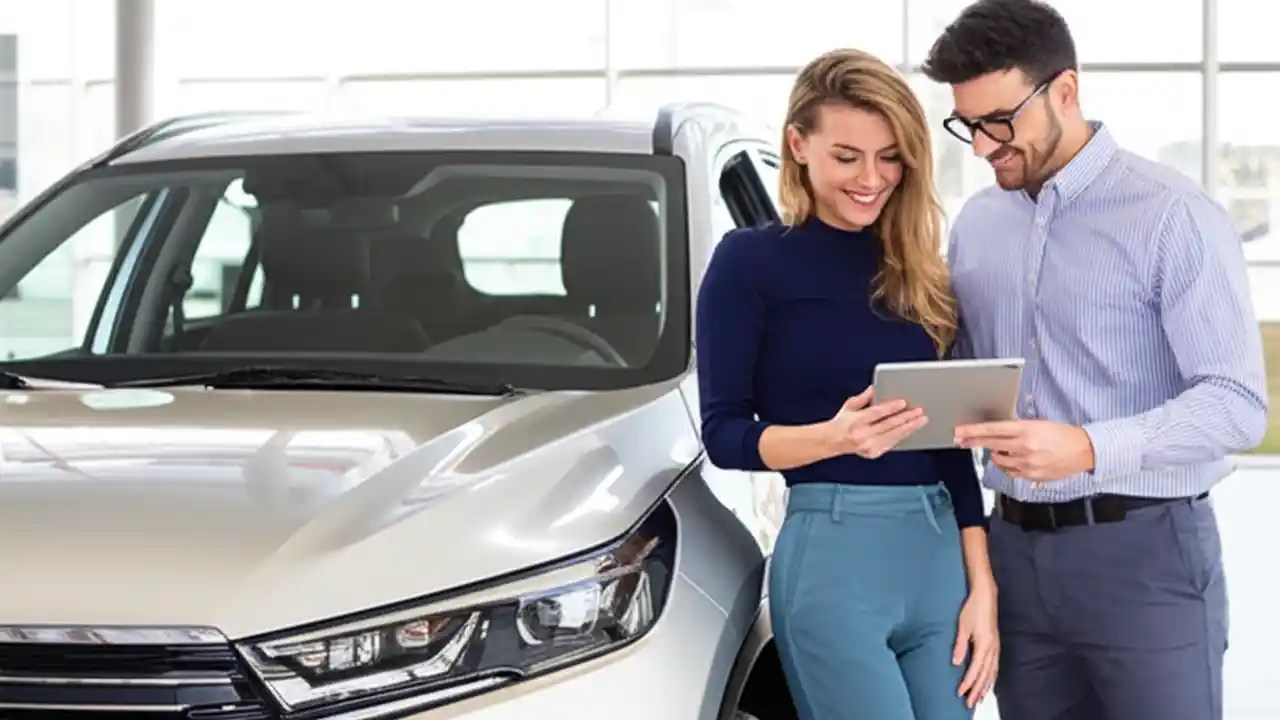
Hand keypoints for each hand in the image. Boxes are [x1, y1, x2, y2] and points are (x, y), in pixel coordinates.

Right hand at [825, 386, 926, 458]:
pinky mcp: (873, 453)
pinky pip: (891, 443)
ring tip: (921, 420)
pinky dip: (902, 436)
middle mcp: (862, 435)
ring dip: (909, 428)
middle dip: (906, 418)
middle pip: (888, 425)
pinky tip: (911, 429)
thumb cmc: (843, 421)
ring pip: (893, 436)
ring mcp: (868, 446)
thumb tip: (875, 388)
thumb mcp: (850, 406)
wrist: (833, 441)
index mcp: (856, 421)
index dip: (890, 407)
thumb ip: (864, 397)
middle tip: (919, 411)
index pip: (876, 413)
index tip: (903, 402)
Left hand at [953, 584, 998, 708]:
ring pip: (992, 673)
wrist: (986, 596)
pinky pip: (995, 666)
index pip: (975, 669)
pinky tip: (988, 683)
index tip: (960, 693)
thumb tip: (956, 663)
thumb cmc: (973, 609)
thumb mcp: (963, 626)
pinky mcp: (996, 644)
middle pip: (985, 675)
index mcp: (984, 644)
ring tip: (979, 698)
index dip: (968, 683)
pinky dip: (991, 677)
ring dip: (985, 686)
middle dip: (977, 690)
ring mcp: (996, 647)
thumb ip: (960, 646)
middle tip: (969, 703)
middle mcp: (992, 648)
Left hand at [954, 419, 1094, 481]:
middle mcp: (1024, 447)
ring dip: (994, 454)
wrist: (1083, 451)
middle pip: (990, 444)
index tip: (960, 431)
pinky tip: (1012, 460)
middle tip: (960, 440)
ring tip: (1001, 449)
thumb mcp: (1038, 424)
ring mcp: (1027, 464)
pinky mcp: (1031, 476)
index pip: (992, 429)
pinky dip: (1007, 466)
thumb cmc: (1062, 434)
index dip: (973, 430)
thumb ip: (1016, 428)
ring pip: (998, 461)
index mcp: (1026, 430)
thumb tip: (995, 431)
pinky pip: (1010, 472)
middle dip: (973, 442)